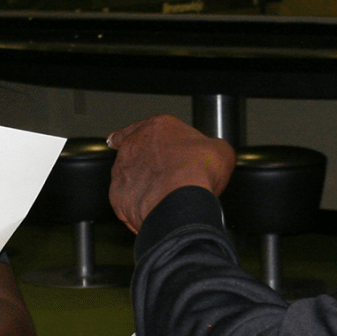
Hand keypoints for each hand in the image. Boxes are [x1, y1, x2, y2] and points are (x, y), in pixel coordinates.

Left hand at [106, 115, 234, 232]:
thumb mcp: (219, 150)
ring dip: (141, 184)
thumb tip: (212, 153)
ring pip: (128, 176)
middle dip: (146, 162)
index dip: (142, 134)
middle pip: (134, 151)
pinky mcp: (117, 195)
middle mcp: (134, 145)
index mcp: (157, 126)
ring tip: (163, 196)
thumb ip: (208, 147)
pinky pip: (126, 200)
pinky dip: (137, 205)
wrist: (181, 202)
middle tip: (164, 174)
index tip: (135, 140)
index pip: (144, 126)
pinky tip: (154, 209)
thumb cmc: (197, 172)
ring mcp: (122, 170)